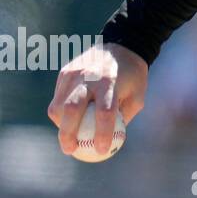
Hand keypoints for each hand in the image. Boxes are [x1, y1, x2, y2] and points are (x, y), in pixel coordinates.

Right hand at [48, 42, 148, 157]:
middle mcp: (89, 77)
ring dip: (61, 125)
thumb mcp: (137, 96)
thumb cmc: (132, 77)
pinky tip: (68, 121)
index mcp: (110, 82)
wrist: (122, 46)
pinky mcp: (64, 73)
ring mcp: (73, 73)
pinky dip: (60, 112)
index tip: (100, 151)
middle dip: (68, 134)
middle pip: (72, 110)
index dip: (101, 134)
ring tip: (69, 136)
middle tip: (71, 150)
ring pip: (58, 105)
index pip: (104, 113)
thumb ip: (123, 119)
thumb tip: (112, 144)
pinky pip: (57, 98)